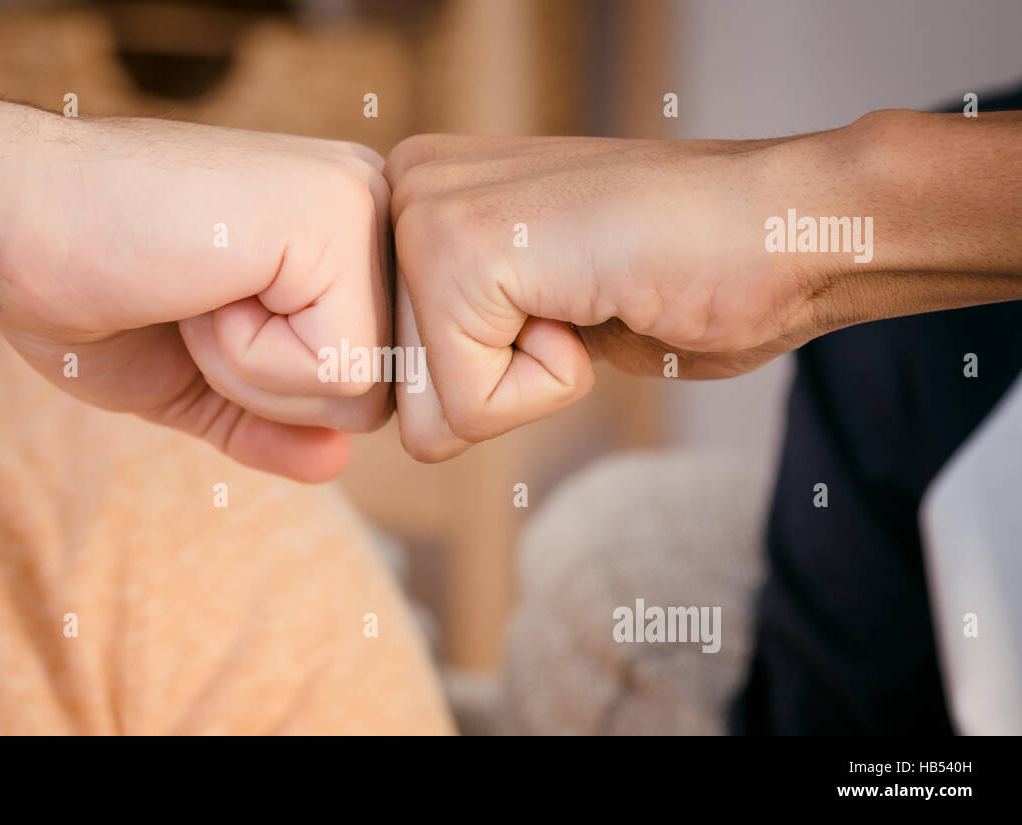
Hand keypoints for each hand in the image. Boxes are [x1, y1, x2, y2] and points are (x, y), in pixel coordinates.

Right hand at [0, 118, 392, 481]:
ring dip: (252, 373)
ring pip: (365, 390)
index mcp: (343, 235)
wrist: (9, 221)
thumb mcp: (192, 378)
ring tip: (194, 291)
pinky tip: (199, 287)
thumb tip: (336, 462)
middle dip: (268, 390)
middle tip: (192, 305)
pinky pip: (338, 369)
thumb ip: (267, 422)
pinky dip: (247, 358)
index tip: (197, 313)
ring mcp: (362, 206)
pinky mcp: (337, 219)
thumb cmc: (88, 286)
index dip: (273, 392)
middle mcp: (371, 208)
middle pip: (378, 395)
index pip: (367, 383)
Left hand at [385, 126, 883, 460]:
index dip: (489, 376)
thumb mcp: (536, 314)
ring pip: (427, 413)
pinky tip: (593, 299)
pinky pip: (471, 408)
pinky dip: (551, 385)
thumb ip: (462, 337)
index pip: (394, 371)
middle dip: (497, 386)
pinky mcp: (458, 253)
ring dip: (524, 385)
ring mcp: (423, 214)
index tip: (563, 298)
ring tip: (583, 295)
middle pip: (398, 398)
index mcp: (417, 200)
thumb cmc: (686, 275)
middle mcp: (403, 192)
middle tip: (576, 298)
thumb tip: (403, 411)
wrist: (788, 227)